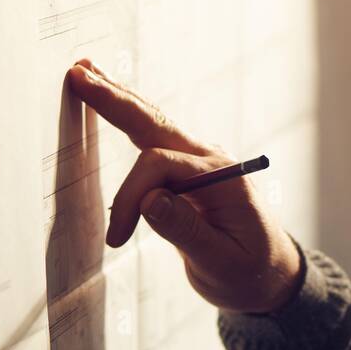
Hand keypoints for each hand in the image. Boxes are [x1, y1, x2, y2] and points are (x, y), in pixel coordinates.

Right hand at [65, 58, 302, 313]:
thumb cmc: (250, 272)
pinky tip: (113, 100)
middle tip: (79, 74)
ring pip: (154, 125)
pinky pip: (154, 141)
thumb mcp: (220, 262)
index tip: (115, 237)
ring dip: (119, 101)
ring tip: (87, 73)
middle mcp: (212, 160)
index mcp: (224, 177)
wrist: (271, 276)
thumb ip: (185, 231)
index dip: (129, 197)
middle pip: (156, 124)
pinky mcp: (189, 172)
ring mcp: (200, 162)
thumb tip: (148, 201)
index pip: (160, 168)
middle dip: (116, 101)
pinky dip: (130, 119)